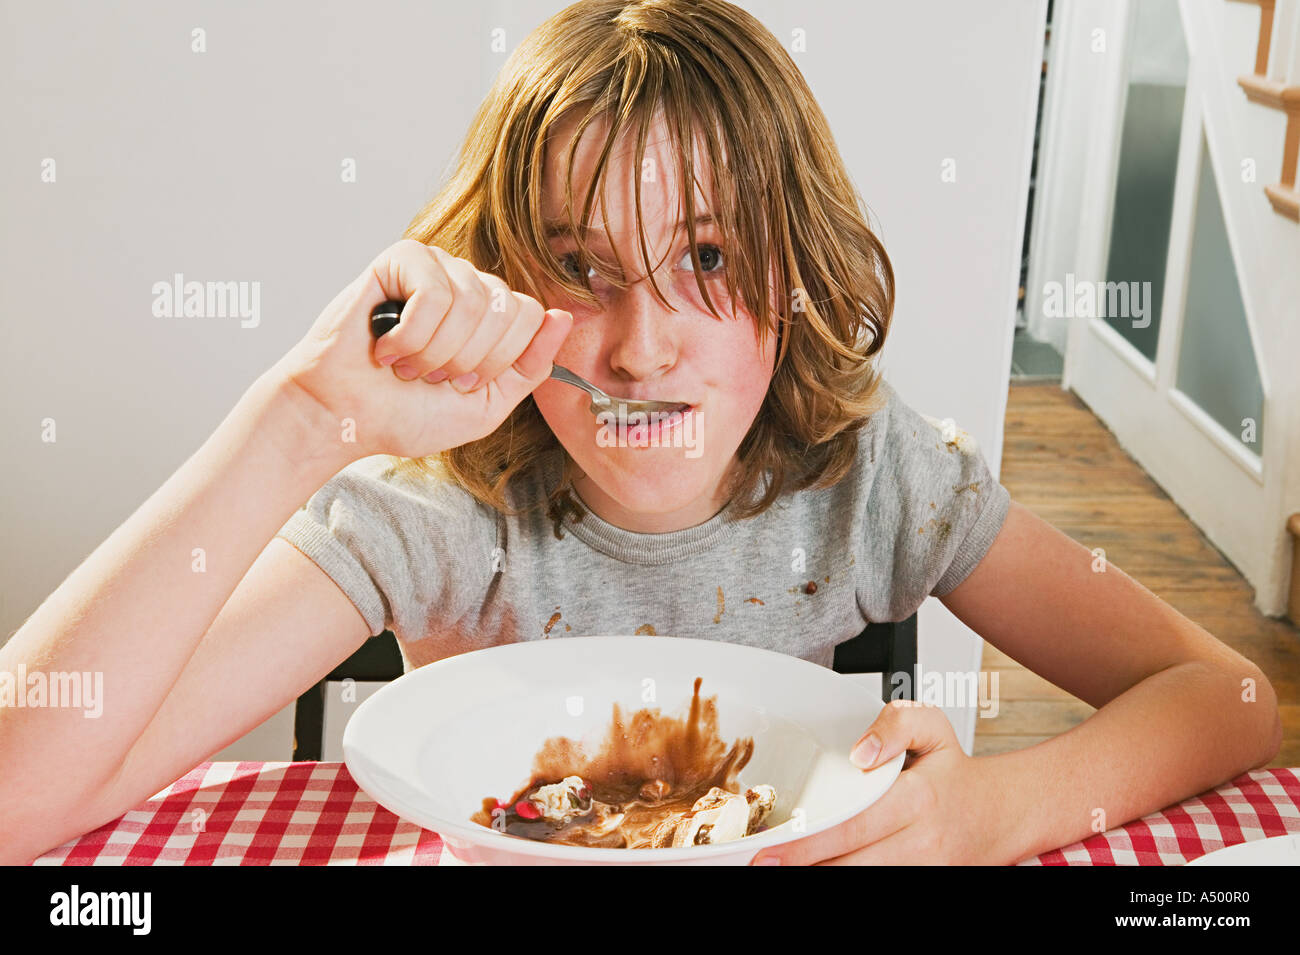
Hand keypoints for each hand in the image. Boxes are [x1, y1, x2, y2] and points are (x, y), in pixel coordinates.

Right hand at [273, 239, 572, 461]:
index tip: (465, 384)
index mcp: (493, 317)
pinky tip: (386, 348)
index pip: (532, 316)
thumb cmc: (407, 413)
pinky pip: (434, 291)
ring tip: (406, 366)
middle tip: (431, 378)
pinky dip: (412, 334)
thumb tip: (563, 317)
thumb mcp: (487, 404)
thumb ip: (530, 366)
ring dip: (437, 351)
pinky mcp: (401, 259)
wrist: (345, 417)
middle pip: (507, 308)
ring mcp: (436, 269)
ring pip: (473, 300)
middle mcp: (468, 285)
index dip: (501, 360)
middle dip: (469, 359)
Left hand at [749, 700, 1013, 864]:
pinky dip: (849, 881)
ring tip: (785, 867)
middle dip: (804, 866)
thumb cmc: (954, 770)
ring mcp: (927, 869)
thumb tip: (860, 753)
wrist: (1002, 811)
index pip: (853, 825)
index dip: (809, 843)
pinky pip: (884, 887)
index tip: (771, 850)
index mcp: (918, 798)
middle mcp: (922, 841)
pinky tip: (822, 868)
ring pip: (867, 880)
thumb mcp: (932, 726)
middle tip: (761, 865)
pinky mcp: (929, 881)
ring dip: (823, 875)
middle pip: (852, 863)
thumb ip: (894, 724)